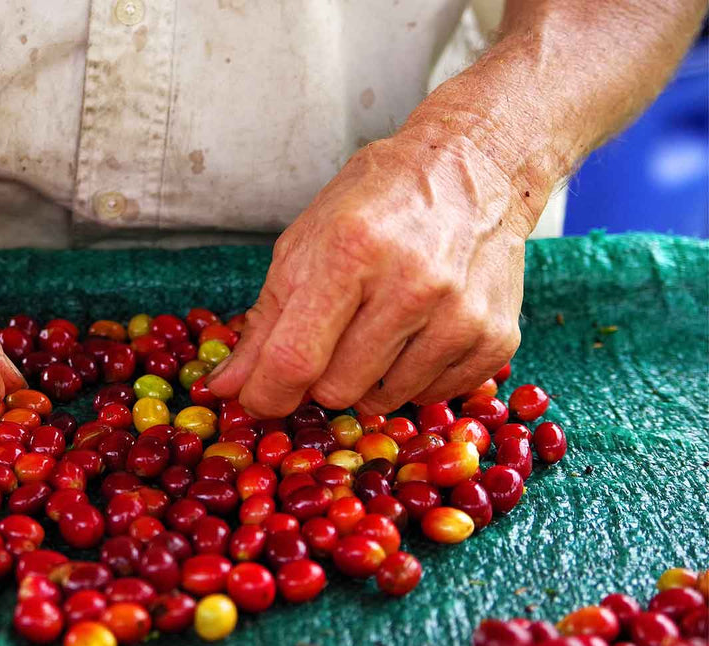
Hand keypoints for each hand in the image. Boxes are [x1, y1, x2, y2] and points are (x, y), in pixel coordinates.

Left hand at [207, 128, 531, 417]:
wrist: (472, 170)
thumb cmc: (376, 204)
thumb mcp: (304, 246)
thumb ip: (263, 323)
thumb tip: (226, 389)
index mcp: (350, 252)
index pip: (294, 359)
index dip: (265, 394)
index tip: (257, 399)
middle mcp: (412, 285)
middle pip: (336, 390)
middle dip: (320, 377)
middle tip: (331, 340)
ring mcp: (460, 314)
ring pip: (383, 400)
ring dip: (367, 380)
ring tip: (378, 328)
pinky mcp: (495, 338)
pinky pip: (431, 397)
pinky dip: (413, 378)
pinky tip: (417, 333)